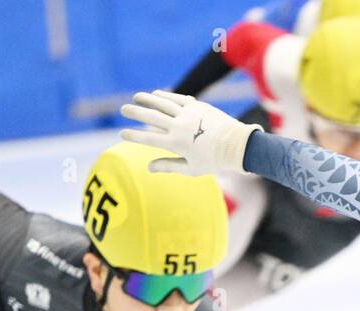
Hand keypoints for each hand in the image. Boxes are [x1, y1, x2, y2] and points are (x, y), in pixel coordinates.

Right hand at [119, 91, 259, 175]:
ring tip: (136, 97)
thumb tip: (148, 167)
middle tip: (123, 109)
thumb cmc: (214, 161)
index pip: (148, 138)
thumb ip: (168, 166)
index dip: (134, 135)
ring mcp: (188, 114)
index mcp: (176, 143)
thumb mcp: (191, 168)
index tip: (122, 133)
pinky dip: (165, 95)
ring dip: (147, 99)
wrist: (236, 146)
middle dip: (135, 112)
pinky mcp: (197, 106)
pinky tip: (155, 94)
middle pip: (151, 117)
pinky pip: (177, 98)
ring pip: (162, 103)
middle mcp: (179, 126)